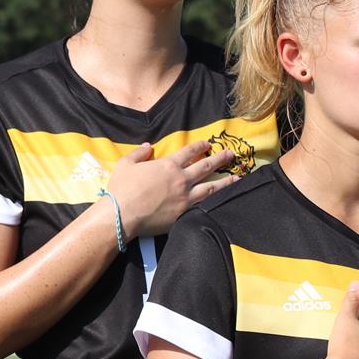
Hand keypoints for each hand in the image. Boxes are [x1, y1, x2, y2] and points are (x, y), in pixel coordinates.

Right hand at [106, 142, 237, 238]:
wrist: (123, 214)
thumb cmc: (122, 189)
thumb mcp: (125, 164)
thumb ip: (138, 153)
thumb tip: (147, 146)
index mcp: (168, 165)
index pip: (189, 152)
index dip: (199, 146)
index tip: (208, 144)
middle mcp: (181, 179)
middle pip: (206, 166)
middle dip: (219, 159)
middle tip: (230, 154)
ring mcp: (186, 197)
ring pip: (212, 187)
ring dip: (226, 181)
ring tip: (237, 178)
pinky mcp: (185, 214)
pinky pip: (205, 206)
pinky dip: (216, 201)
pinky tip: (223, 201)